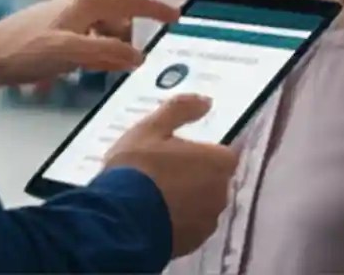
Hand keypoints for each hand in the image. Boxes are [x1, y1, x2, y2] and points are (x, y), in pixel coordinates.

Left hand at [0, 0, 178, 88]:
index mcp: (84, 4)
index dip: (155, 10)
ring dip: (114, 50)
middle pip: (118, 20)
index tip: (175, 15)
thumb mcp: (70, 52)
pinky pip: (90, 44)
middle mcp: (78, 9)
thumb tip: (138, 57)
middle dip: (133, 38)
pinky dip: (99, 56)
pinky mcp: (58, 37)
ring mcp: (67, 22)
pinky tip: (95, 69)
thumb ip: (107, 53)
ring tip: (117, 69)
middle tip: (144, 58)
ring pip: (104, 35)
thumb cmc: (22, 49)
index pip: (130, 3)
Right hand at [105, 94, 238, 257]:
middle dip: (195, 175)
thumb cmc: (137, 167)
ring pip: (203, 203)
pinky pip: (191, 225)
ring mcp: (209, 220)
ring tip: (155, 196)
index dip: (201, 153)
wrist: (121, 219)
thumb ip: (181, 110)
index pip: (222, 153)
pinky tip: (156, 214)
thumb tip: (206, 101)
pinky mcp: (195, 242)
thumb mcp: (152, 128)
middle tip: (163, 172)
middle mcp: (222, 191)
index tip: (179, 153)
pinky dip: (179, 220)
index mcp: (218, 161)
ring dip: (187, 199)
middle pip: (213, 179)